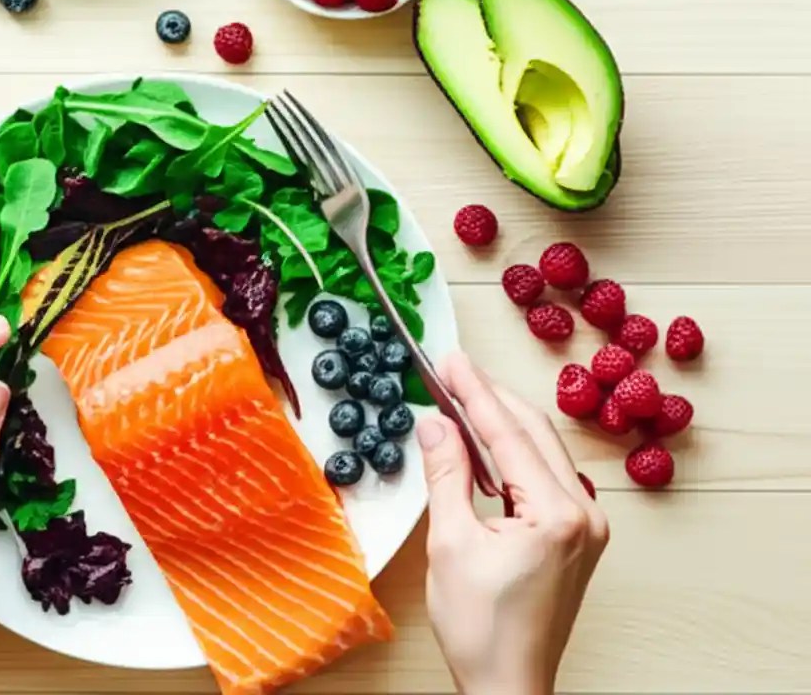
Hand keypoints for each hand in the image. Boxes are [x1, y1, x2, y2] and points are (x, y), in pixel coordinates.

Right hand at [420, 353, 608, 694]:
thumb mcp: (451, 543)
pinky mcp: (578, 536)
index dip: (474, 392)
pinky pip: (545, 477)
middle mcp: (584, 514)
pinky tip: (485, 446)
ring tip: (461, 400)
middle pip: (533, 433)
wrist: (507, 684)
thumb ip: (447, 476)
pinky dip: (514, 455)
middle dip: (490, 399)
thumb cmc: (481, 629)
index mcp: (556, 515)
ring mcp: (587, 525)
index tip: (450, 361)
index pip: (509, 435)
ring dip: (502, 424)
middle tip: (451, 371)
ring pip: (542, 452)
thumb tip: (435, 425)